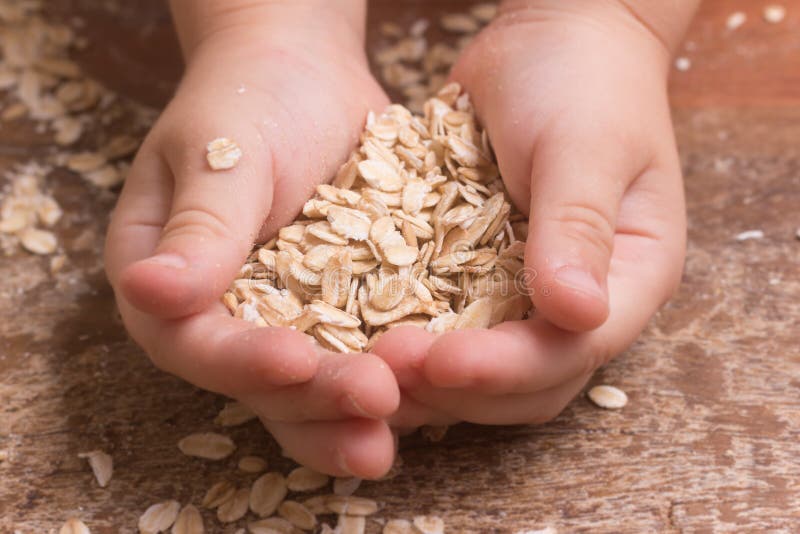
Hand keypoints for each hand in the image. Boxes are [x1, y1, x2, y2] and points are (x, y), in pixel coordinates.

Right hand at [105, 1, 397, 476]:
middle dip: (315, 400)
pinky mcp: (339, 312)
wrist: (305, 71)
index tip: (295, 360)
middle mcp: (222, 317)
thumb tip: (150, 292)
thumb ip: (198, 227)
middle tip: (374, 404)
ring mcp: (284, 319)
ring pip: (312, 386)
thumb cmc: (247, 95)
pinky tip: (433, 391)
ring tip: (395, 435)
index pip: (195, 342)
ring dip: (351, 413)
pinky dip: (394, 373)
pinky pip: (363, 351)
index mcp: (171, 284)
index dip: (242, 361)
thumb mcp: (221, 153)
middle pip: (260, 383)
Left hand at [375, 0, 689, 427]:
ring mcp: (533, 293)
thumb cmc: (585, 80)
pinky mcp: (486, 277)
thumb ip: (579, 226)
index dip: (507, 367)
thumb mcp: (584, 145)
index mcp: (630, 276)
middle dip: (460, 386)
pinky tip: (362, 339)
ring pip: (487, 368)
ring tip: (365, 368)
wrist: (554, 37)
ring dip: (429, 378)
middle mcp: (585, 300)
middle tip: (387, 369)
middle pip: (529, 379)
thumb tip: (577, 314)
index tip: (442, 359)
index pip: (573, 349)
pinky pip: (450, 323)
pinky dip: (413, 338)